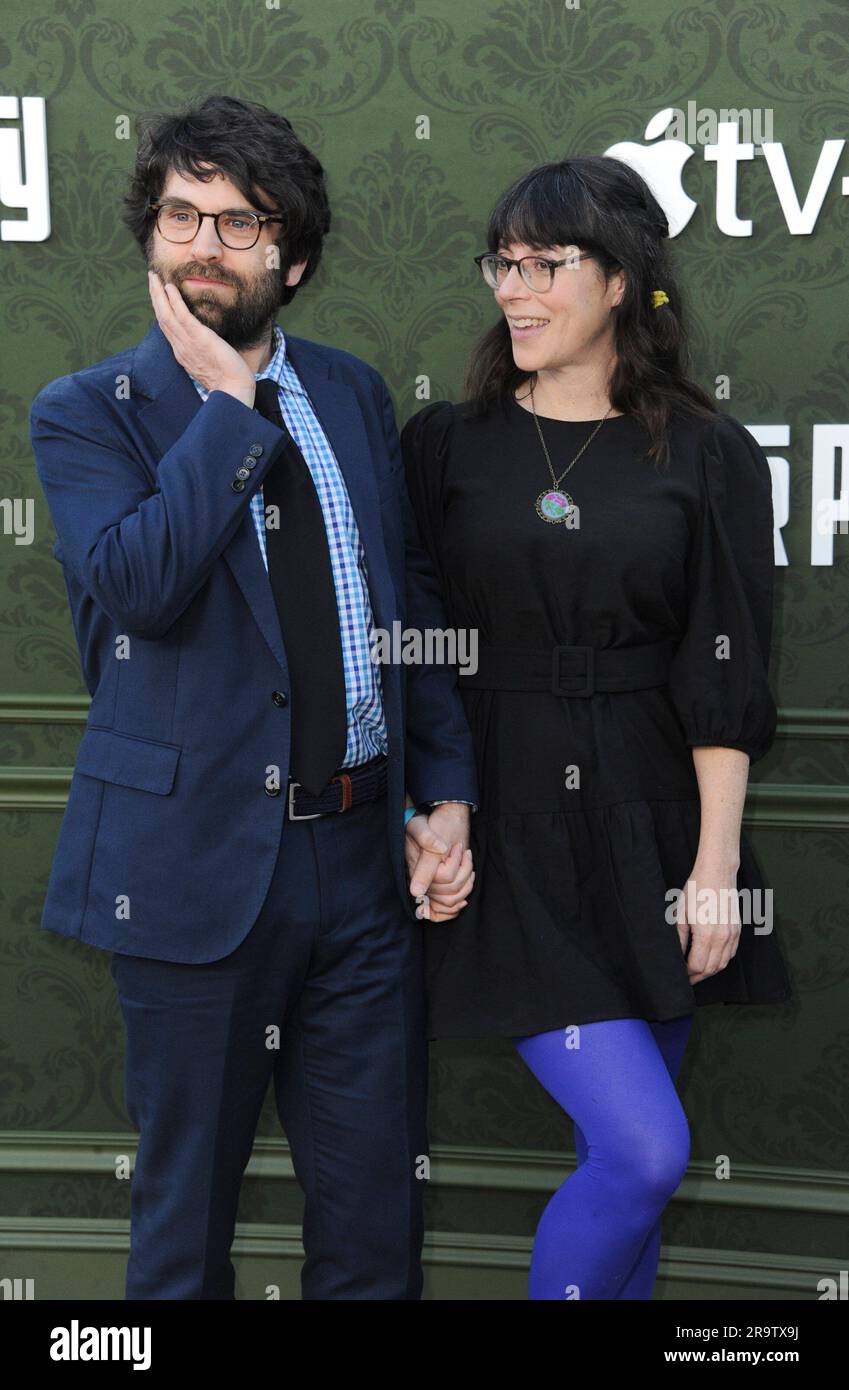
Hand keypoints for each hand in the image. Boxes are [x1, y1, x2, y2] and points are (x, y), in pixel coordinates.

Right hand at [147, 269, 255, 405]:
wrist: (233, 390)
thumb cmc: (226, 379)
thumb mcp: (208, 362)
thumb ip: (201, 351)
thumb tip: (204, 341)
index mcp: (182, 353)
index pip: (167, 327)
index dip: (160, 309)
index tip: (158, 294)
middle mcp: (180, 347)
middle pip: (162, 317)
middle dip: (155, 296)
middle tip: (151, 277)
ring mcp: (187, 343)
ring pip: (166, 314)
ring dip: (159, 293)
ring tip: (154, 276)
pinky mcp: (198, 338)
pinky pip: (182, 316)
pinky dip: (174, 300)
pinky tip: (170, 287)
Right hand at [405, 804, 473, 921]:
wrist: (431, 825)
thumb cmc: (427, 824)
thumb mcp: (421, 826)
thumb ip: (426, 837)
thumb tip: (440, 849)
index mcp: (417, 868)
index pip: (444, 877)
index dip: (456, 863)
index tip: (457, 846)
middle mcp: (421, 882)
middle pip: (450, 893)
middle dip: (464, 872)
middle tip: (465, 854)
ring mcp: (429, 888)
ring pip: (451, 902)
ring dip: (466, 884)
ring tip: (467, 864)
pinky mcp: (435, 892)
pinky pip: (444, 911)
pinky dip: (457, 905)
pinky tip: (465, 889)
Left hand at [675, 857, 741, 983]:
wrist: (718, 871)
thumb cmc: (696, 889)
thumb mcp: (681, 913)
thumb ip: (679, 938)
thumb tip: (677, 956)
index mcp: (706, 934)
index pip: (698, 966)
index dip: (687, 974)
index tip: (679, 976)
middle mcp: (723, 937)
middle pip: (711, 969)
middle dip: (698, 977)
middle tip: (686, 979)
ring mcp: (733, 934)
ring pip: (723, 964)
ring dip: (710, 971)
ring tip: (697, 972)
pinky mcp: (738, 929)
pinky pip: (731, 953)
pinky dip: (721, 961)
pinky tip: (711, 960)